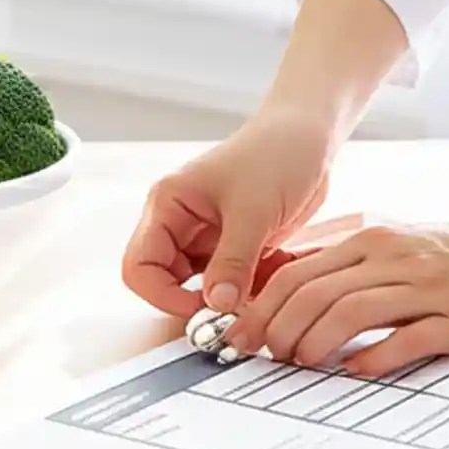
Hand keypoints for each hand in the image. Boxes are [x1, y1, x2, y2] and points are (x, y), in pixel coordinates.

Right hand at [121, 110, 334, 318]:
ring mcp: (205, 237)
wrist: (309, 138)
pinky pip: (228, 282)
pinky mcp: (231, 246)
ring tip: (256, 290)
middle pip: (164, 281)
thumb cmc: (276, 153)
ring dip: (224, 297)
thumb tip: (217, 304)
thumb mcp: (255, 210)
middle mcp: (179, 223)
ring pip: (198, 286)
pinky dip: (247, 289)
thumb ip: (233, 260)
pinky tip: (270, 275)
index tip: (201, 309)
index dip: (163, 295)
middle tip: (231, 309)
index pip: (140, 266)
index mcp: (168, 204)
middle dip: (194, 300)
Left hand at [224, 207, 448, 376]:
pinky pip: (406, 338)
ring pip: (349, 311)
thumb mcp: (398, 240)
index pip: (297, 271)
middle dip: (276, 326)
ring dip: (314, 341)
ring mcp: (425, 288)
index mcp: (373, 239)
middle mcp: (392, 259)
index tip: (242, 332)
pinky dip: (373, 356)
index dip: (262, 305)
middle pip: (313, 291)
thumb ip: (350, 259)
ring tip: (299, 362)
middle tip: (261, 354)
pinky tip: (355, 369)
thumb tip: (293, 279)